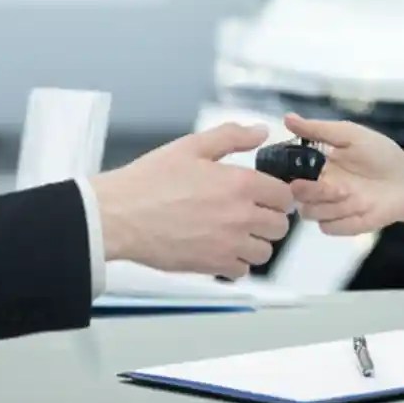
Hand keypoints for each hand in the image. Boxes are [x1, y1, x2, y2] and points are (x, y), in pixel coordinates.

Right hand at [89, 123, 292, 278]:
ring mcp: (228, 243)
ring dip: (255, 242)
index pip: (284, 195)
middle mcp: (240, 215)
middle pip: (280, 226)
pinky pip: (242, 271)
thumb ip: (232, 137)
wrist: (119, 215)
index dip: (276, 194)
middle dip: (269, 219)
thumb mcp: (191, 146)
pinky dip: (236, 263)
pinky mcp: (212, 265)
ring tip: (236, 233)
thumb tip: (260, 132)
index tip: (266, 195)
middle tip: (251, 213)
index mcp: (239, 183)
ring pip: (265, 251)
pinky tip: (221, 248)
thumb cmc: (149, 182)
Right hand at [283, 113, 403, 234]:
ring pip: (309, 213)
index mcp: (316, 166)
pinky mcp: (344, 226)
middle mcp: (320, 189)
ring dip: (327, 204)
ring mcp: (331, 209)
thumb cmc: (381, 154)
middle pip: (295, 197)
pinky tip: (357, 208)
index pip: (288, 173)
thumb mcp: (350, 134)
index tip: (292, 171)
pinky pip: (328, 228)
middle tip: (329, 183)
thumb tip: (287, 118)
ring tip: (350, 192)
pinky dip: (339, 219)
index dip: (285, 174)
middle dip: (308, 191)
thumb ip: (318, 129)